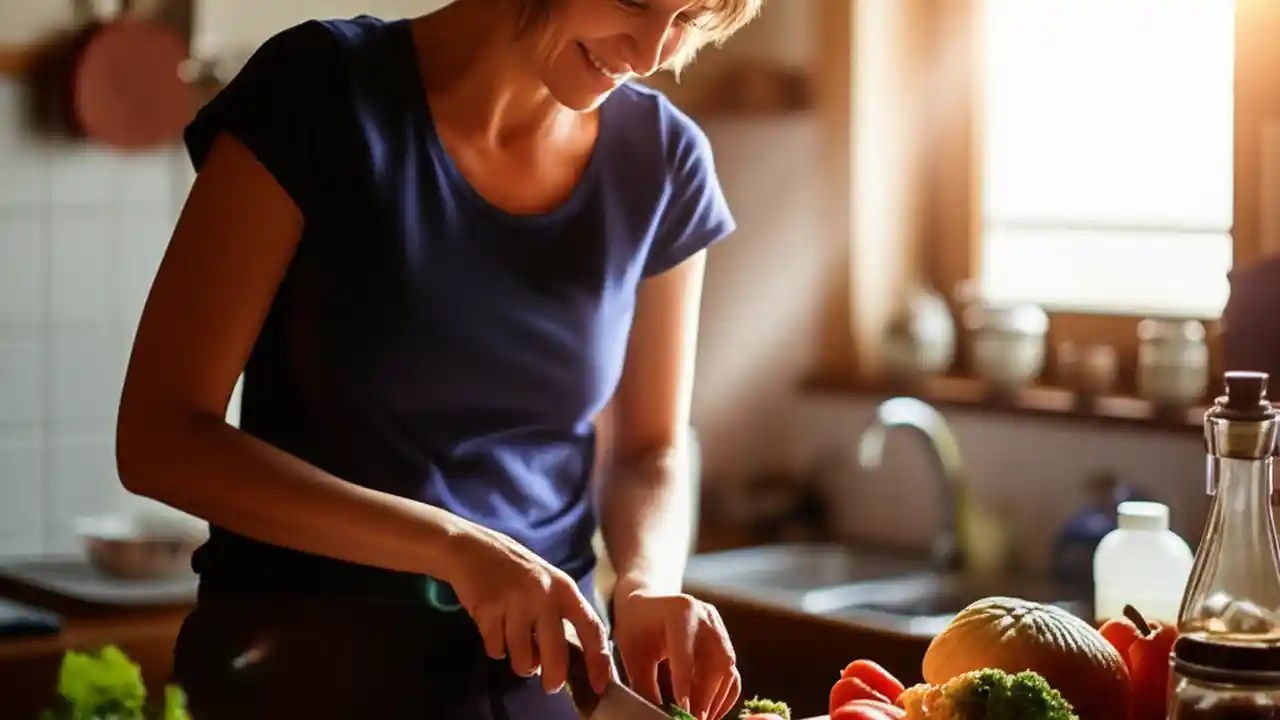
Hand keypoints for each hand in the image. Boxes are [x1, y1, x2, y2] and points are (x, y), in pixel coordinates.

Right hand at [445, 523, 612, 694]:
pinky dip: (496, 647)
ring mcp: (515, 603)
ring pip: (523, 658)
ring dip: (520, 662)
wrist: (473, 549)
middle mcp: (543, 595)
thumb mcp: (547, 583)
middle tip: (551, 685)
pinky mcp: (488, 610)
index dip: (599, 660)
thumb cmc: (516, 570)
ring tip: (517, 647)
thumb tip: (572, 658)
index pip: (591, 627)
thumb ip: (560, 614)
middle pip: (556, 654)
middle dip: (554, 677)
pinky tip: (495, 630)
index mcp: (565, 589)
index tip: (600, 684)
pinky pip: (496, 649)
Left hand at [611, 580, 739, 719]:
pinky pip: (731, 669)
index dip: (685, 685)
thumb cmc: (636, 627)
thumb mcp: (634, 655)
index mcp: (679, 612)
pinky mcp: (724, 636)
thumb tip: (657, 714)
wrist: (648, 602)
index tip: (683, 710)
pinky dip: (724, 693)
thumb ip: (645, 685)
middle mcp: (705, 616)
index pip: (686, 654)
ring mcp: (718, 625)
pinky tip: (712, 710)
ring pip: (727, 668)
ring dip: (716, 698)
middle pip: (714, 662)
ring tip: (702, 718)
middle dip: (705, 697)